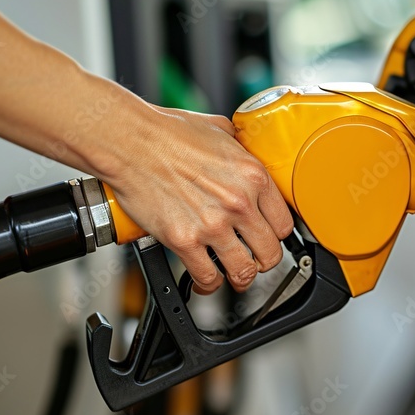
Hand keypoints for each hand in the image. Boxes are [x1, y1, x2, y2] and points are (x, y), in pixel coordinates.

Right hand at [103, 107, 293, 292]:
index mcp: (253, 177)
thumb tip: (246, 151)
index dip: (276, 234)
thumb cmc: (168, 133)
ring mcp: (212, 225)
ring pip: (244, 271)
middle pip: (270, 252)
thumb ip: (240, 147)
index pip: (284, 224)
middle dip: (264, 260)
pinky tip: (207, 281)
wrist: (131, 143)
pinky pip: (207, 277)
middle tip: (255, 259)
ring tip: (236, 275)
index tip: (268, 236)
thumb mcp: (220, 129)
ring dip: (241, 278)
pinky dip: (209, 285)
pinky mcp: (184, 240)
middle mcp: (238, 203)